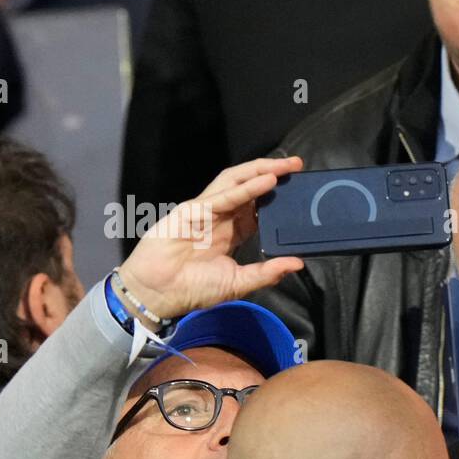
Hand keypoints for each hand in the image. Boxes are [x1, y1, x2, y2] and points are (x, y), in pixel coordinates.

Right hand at [117, 157, 305, 320]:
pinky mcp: (192, 210)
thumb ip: (267, 272)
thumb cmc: (194, 288)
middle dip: (273, 172)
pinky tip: (267, 181)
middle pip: (249, 187)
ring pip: (236, 182)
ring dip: (260, 170)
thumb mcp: (239, 282)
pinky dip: (246, 188)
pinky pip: (223, 196)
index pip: (259, 208)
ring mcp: (206, 211)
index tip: (300, 190)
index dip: (278, 197)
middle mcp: (221, 217)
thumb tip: (298, 263)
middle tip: (298, 165)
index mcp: (232, 231)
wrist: (158, 293)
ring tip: (285, 165)